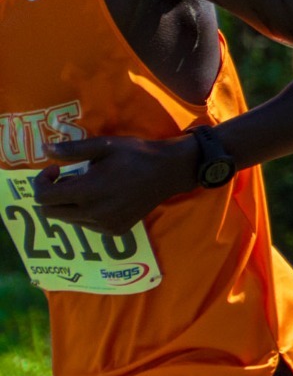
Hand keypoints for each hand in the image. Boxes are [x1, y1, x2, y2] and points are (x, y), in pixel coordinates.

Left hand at [33, 135, 197, 234]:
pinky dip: (85, 213)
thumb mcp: (104, 145)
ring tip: (87, 188)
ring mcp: (105, 224)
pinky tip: (102, 199)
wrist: (169, 172)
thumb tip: (45, 150)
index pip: (44, 197)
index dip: (41, 182)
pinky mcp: (115, 230)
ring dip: (69, 204)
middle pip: (50, 213)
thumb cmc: (136, 154)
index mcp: (87, 191)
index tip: (56, 169)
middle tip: (68, 178)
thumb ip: (72, 150)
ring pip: (68, 220)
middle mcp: (93, 213)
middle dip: (52, 194)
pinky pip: (87, 225)